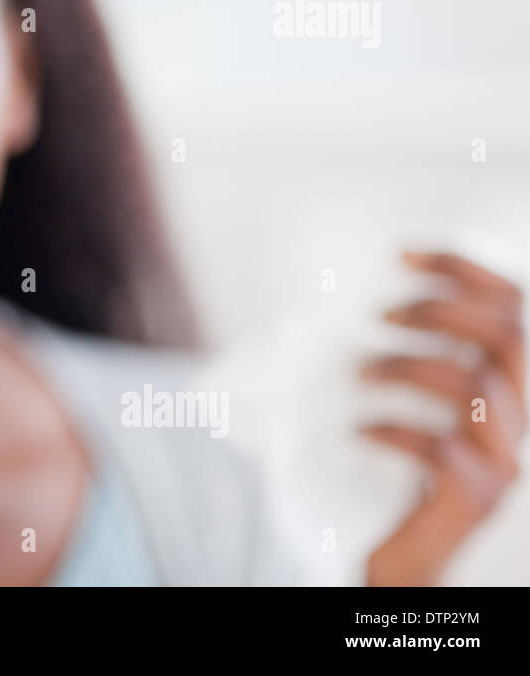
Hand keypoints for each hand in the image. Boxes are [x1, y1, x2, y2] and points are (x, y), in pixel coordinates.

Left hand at [361, 251, 525, 584]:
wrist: (378, 555)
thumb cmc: (368, 469)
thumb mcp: (365, 401)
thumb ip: (355, 354)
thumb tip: (297, 318)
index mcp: (496, 380)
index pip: (511, 302)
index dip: (463, 266)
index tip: (401, 250)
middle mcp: (512, 417)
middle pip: (510, 335)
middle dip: (442, 309)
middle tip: (382, 312)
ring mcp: (501, 459)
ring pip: (482, 388)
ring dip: (412, 365)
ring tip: (361, 372)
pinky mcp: (476, 498)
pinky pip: (450, 450)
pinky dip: (397, 428)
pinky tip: (359, 429)